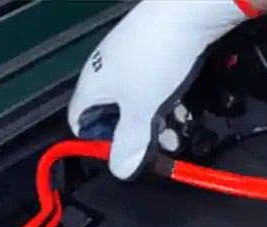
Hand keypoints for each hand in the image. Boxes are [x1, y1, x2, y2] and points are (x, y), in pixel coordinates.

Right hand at [68, 0, 257, 178]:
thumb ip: (130, 143)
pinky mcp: (152, 48)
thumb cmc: (156, 61)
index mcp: (92, 85)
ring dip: (155, 120)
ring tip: (179, 132)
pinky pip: (153, 82)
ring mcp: (128, 56)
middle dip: (135, 135)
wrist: (187, 10)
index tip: (123, 154)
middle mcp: (104, 69)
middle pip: (111, 113)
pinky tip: (186, 106)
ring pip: (136, 99)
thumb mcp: (143, 112)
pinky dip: (166, 98)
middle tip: (159, 149)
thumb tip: (120, 170)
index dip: (96, 143)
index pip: (79, 122)